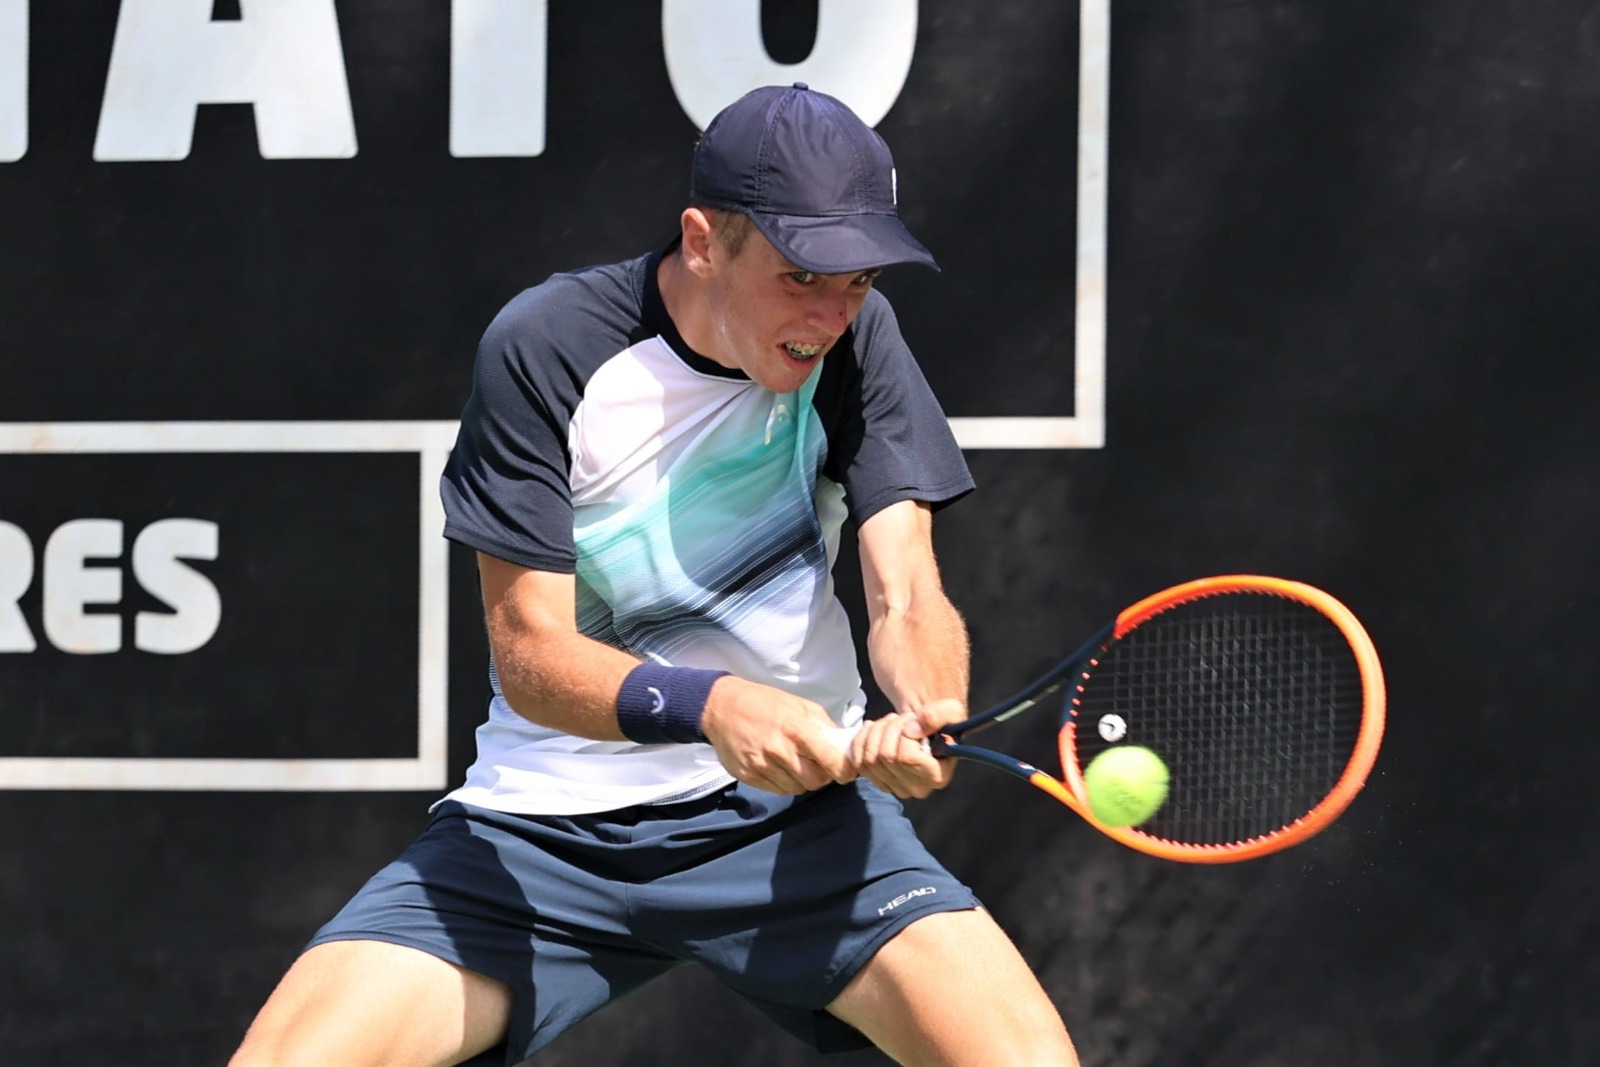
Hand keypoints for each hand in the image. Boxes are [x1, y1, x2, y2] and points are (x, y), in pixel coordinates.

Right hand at [700, 676, 856, 794]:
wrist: (721, 707)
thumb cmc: (764, 703)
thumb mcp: (799, 705)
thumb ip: (823, 725)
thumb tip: (843, 745)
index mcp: (795, 729)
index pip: (830, 760)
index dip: (843, 770)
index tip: (846, 771)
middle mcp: (778, 750)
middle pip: (815, 781)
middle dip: (821, 776)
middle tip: (817, 765)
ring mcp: (762, 766)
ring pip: (796, 789)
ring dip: (801, 780)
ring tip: (794, 762)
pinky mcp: (748, 776)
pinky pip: (777, 790)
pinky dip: (783, 782)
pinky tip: (778, 766)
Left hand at [848, 698, 964, 798]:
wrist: (927, 729)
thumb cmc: (941, 722)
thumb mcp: (951, 711)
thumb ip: (937, 716)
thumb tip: (912, 731)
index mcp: (936, 776)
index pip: (906, 757)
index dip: (904, 732)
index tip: (913, 720)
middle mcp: (916, 788)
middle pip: (886, 756)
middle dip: (889, 728)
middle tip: (900, 717)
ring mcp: (895, 788)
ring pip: (869, 759)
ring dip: (875, 732)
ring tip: (889, 722)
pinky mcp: (878, 782)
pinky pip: (858, 762)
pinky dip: (861, 741)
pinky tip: (872, 729)